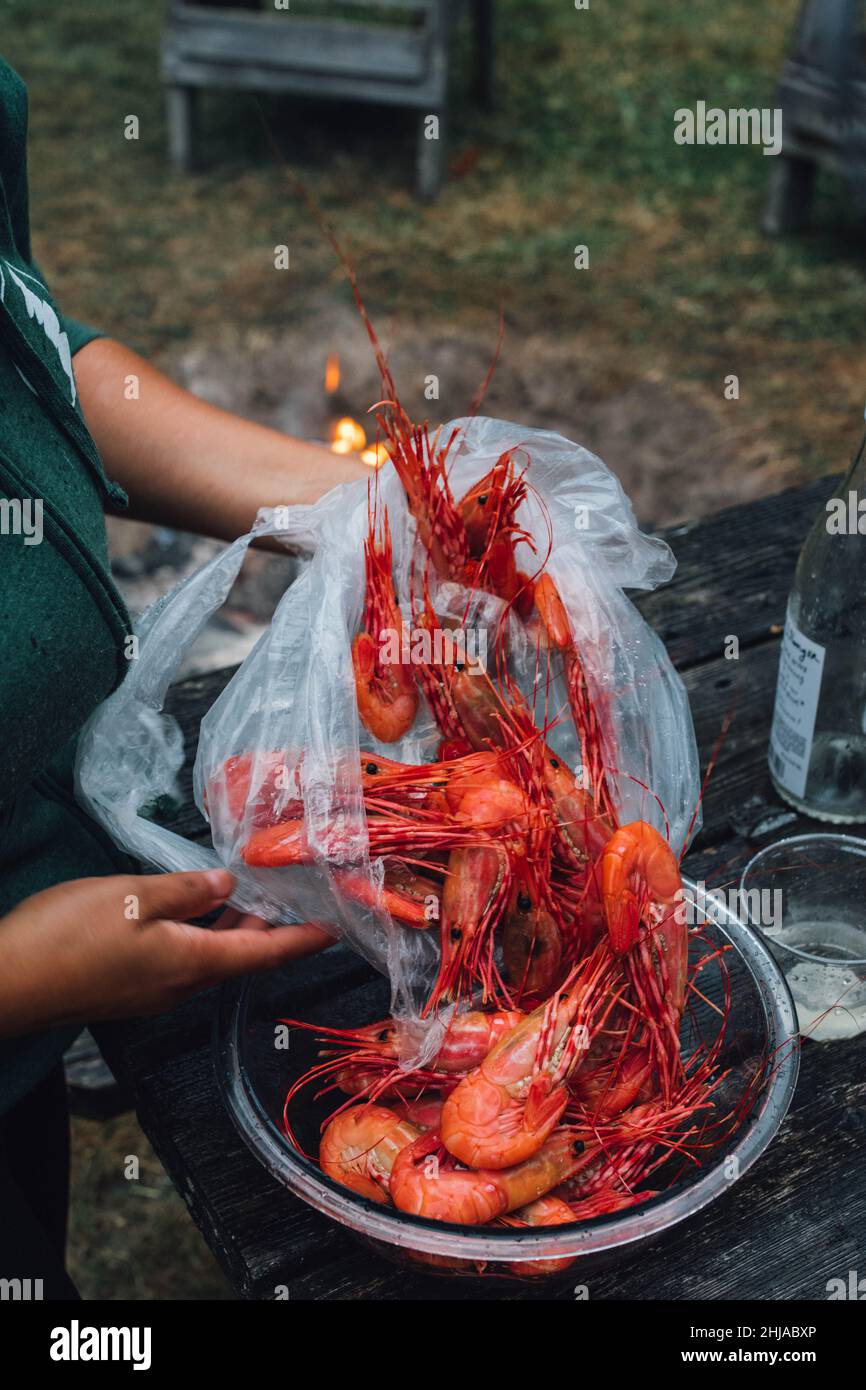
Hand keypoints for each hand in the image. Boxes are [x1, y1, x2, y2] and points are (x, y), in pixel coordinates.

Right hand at [0, 869, 331, 1037]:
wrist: (7, 984)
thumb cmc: (69, 937)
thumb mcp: (136, 896)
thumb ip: (189, 889)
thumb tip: (229, 885)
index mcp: (192, 963)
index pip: (265, 953)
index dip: (302, 941)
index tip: (334, 930)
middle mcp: (180, 985)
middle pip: (240, 957)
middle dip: (268, 929)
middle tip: (289, 896)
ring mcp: (152, 992)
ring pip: (209, 959)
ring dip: (231, 929)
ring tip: (244, 896)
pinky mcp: (127, 989)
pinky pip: (180, 961)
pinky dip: (199, 935)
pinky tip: (190, 911)